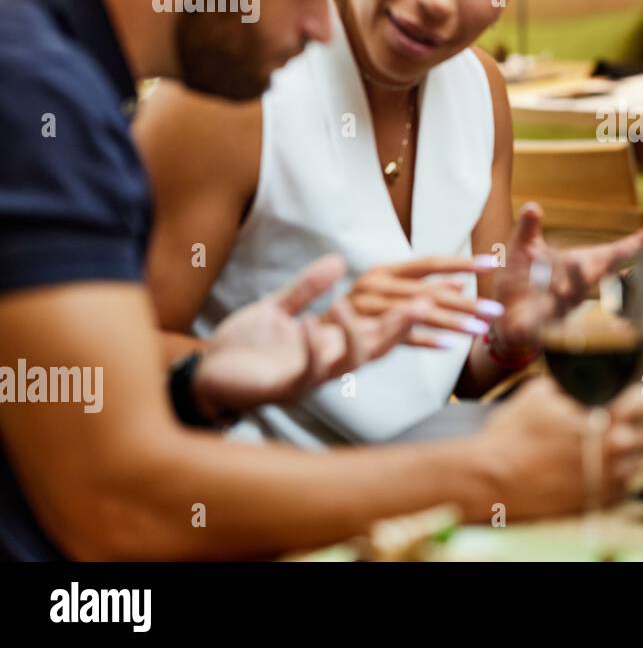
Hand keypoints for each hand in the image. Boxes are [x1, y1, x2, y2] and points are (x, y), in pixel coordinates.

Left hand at [195, 254, 436, 415]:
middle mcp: (328, 362)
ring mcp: (310, 377)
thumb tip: (340, 260)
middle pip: (378, 347)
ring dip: (356, 337)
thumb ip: (307, 288)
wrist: (205, 375)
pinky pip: (307, 370)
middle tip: (424, 305)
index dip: (406, 312)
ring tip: (350, 307)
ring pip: (349, 362)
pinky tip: (308, 324)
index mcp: (330, 342)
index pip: (378, 327)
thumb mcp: (278, 309)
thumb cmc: (243, 347)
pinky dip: (311, 347)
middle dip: (401, 327)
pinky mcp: (285, 387)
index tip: (433, 293)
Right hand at [342, 253, 502, 335]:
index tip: (493, 262)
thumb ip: (424, 287)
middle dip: (466, 302)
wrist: (310, 336)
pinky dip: (424, 342)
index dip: (462, 261)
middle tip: (496, 310)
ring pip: (417, 314)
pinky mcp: (362, 335)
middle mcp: (375, 286)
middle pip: (429, 292)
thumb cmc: (359, 312)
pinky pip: (399, 339)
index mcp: (384, 271)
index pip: (429, 262)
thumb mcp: (389, 292)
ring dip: (452, 322)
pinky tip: (449, 346)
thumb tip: (461, 280)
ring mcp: (367, 310)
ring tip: (480, 330)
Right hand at [476, 378, 642, 517]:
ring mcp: (608, 481)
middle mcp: (614, 453)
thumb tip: (583, 379)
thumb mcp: (539, 393)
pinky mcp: (598, 503)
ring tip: (593, 447)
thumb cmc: (511, 436)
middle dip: (628, 425)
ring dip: (621, 452)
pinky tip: (588, 468)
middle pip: (642, 432)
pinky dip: (610, 475)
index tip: (629, 397)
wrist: (491, 481)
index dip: (638, 396)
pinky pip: (620, 485)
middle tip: (604, 422)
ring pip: (634, 460)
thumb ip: (572, 386)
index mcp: (605, 421)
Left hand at [491, 203, 642, 358]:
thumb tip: (532, 206)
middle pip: (597, 272)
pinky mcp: (540, 326)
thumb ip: (528, 229)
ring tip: (576, 262)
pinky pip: (543, 323)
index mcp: (576, 266)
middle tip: (622, 246)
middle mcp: (576, 287)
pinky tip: (543, 312)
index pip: (607, 255)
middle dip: (607, 261)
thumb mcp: (522, 249)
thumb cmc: (520, 280)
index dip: (630, 246)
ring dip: (576, 279)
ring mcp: (561, 308)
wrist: (503, 315)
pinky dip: (543, 318)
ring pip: (573, 294)